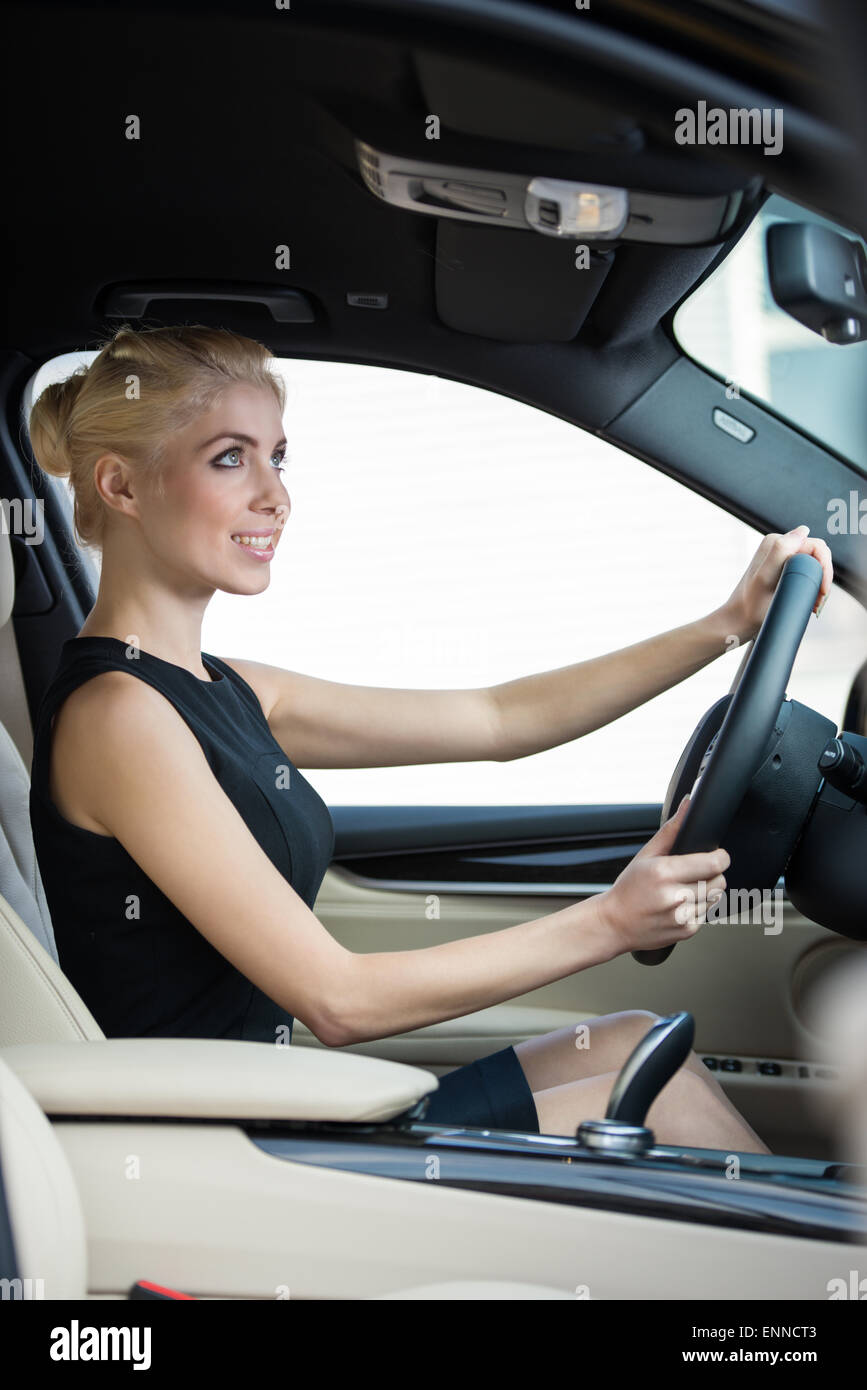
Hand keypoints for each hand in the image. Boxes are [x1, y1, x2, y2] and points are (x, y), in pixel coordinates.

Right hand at [593, 796, 728, 955]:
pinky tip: (679, 906)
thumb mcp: (646, 855)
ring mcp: (681, 916)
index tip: (717, 855)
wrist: (614, 923)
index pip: (713, 863)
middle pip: (719, 881)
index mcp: (664, 872)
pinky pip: (706, 915)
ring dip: (706, 892)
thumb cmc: (629, 888)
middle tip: (695, 873)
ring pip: (716, 898)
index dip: (721, 857)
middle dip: (713, 874)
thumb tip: (688, 803)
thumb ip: (671, 830)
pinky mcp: (686, 931)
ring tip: (683, 890)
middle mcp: (674, 896)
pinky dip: (697, 909)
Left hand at [720, 525, 832, 642]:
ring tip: (813, 605)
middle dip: (822, 579)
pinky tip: (809, 603)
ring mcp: (783, 558)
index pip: (816, 546)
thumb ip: (781, 550)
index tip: (823, 591)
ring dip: (819, 586)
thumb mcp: (765, 577)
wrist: (740, 620)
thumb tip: (803, 530)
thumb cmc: (750, 604)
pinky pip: (809, 575)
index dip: (825, 567)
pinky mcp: (786, 570)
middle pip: (817, 557)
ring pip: (815, 567)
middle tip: (818, 602)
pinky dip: (812, 589)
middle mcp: (780, 546)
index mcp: (776, 542)